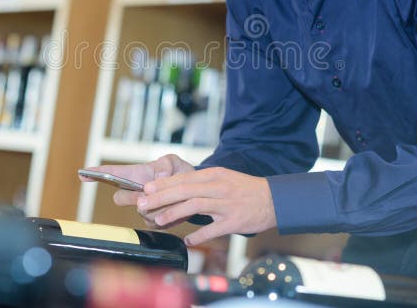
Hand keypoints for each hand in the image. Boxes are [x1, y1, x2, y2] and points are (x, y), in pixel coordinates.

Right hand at [79, 155, 194, 227]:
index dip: (96, 174)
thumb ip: (165, 165)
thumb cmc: (178, 172)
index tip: (83, 174)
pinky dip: (167, 214)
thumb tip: (157, 178)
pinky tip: (175, 208)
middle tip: (145, 193)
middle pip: (119, 198)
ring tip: (172, 197)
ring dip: (157, 204)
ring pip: (141, 211)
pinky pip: (154, 222)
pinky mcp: (153, 221)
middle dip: (131, 197)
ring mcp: (142, 208)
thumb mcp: (173, 162)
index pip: (111, 174)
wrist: (194, 191)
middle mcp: (134, 192)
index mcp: (134, 174)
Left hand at [138, 166, 276, 245]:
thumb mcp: (223, 178)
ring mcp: (226, 204)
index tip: (146, 188)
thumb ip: (201, 183)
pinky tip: (188, 240)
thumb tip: (177, 189)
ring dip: (174, 212)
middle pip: (185, 190)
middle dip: (161, 196)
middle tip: (143, 203)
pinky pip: (213, 228)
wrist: (274, 199)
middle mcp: (219, 187)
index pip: (184, 178)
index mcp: (214, 175)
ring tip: (158, 219)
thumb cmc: (244, 189)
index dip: (163, 184)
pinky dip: (199, 234)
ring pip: (195, 205)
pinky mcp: (234, 221)